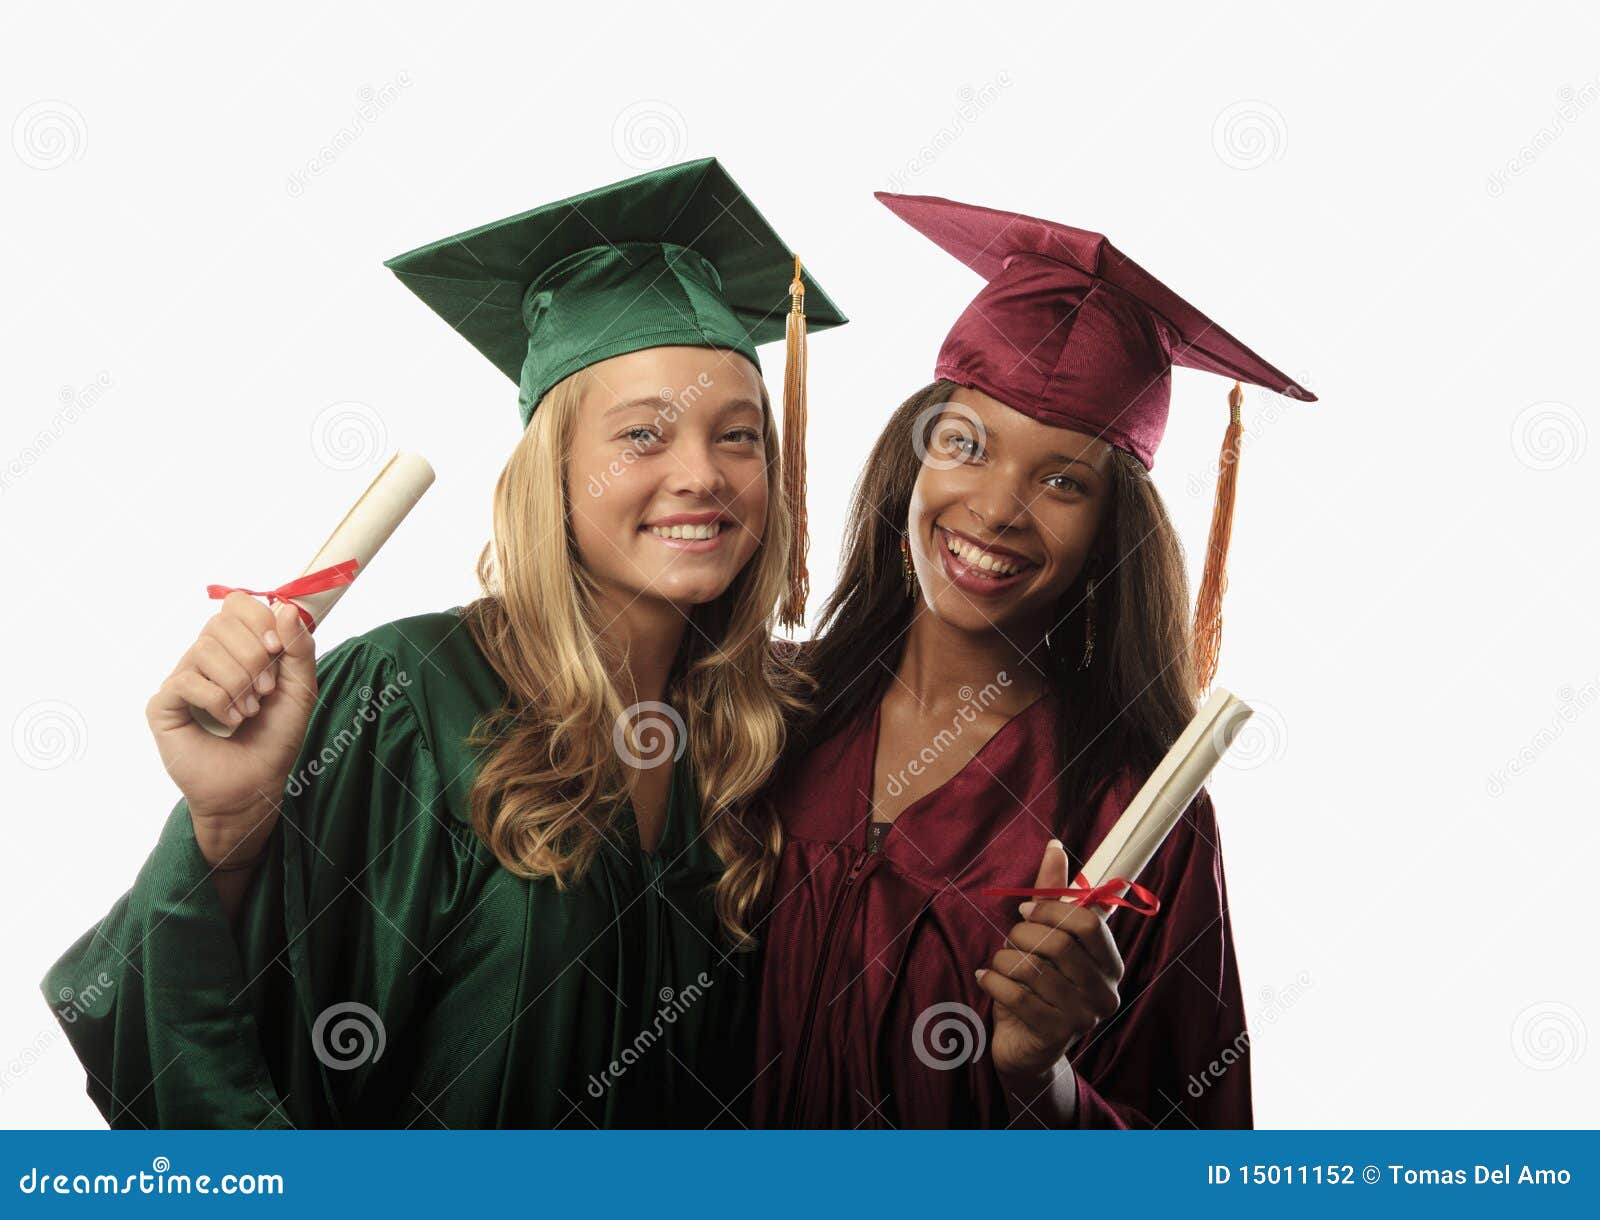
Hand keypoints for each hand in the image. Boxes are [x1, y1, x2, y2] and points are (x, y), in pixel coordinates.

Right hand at [145, 593, 318, 866]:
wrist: (255, 785)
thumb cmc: (276, 738)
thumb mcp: (301, 690)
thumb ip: (299, 649)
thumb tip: (286, 608)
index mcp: (238, 647)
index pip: (238, 603)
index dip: (258, 621)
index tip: (276, 650)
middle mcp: (206, 658)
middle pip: (220, 623)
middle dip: (253, 657)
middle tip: (264, 692)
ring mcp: (182, 679)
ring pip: (203, 650)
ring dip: (237, 683)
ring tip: (248, 712)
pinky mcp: (163, 704)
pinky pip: (186, 681)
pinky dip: (217, 701)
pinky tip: (229, 721)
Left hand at [976, 838, 1125, 1082]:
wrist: (1026, 1046)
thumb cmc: (1038, 984)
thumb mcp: (1046, 938)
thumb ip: (1052, 896)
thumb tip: (1054, 846)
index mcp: (1110, 963)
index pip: (1089, 922)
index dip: (1052, 910)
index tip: (1025, 911)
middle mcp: (1105, 991)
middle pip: (1060, 944)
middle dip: (1023, 935)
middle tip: (1009, 938)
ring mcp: (1084, 1017)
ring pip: (1034, 970)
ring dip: (1005, 959)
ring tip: (998, 962)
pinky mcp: (1056, 1036)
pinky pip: (1016, 996)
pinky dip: (993, 981)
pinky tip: (985, 977)